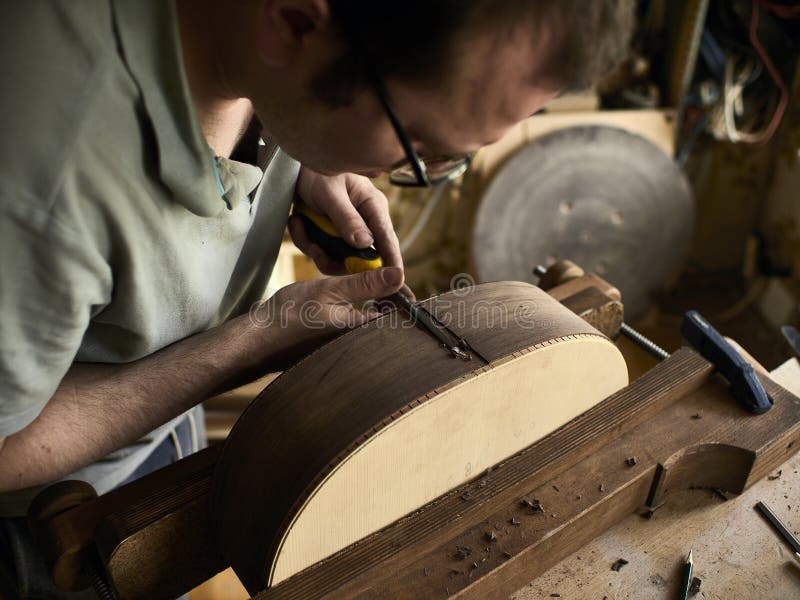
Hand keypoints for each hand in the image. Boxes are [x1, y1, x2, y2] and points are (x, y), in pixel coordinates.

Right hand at [248, 267, 403, 370]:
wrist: (259, 339)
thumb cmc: (292, 314)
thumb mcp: (331, 290)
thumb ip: (366, 284)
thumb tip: (399, 275)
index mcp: (363, 331)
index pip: (398, 315)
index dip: (401, 296)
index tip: (396, 281)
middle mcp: (359, 346)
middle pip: (387, 324)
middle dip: (386, 303)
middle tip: (379, 284)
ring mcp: (346, 351)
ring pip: (369, 327)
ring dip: (371, 309)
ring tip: (363, 292)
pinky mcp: (334, 351)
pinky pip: (354, 333)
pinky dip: (355, 318)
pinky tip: (344, 307)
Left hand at [288, 167, 401, 275]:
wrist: (296, 169)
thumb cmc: (318, 172)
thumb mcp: (330, 194)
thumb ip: (347, 219)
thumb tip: (366, 243)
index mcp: (373, 207)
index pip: (387, 239)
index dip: (392, 261)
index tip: (397, 281)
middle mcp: (365, 222)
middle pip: (360, 255)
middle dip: (334, 256)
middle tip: (315, 246)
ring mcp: (349, 230)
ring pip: (338, 257)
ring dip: (315, 246)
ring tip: (299, 223)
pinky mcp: (333, 235)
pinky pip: (323, 251)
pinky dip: (306, 240)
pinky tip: (297, 221)